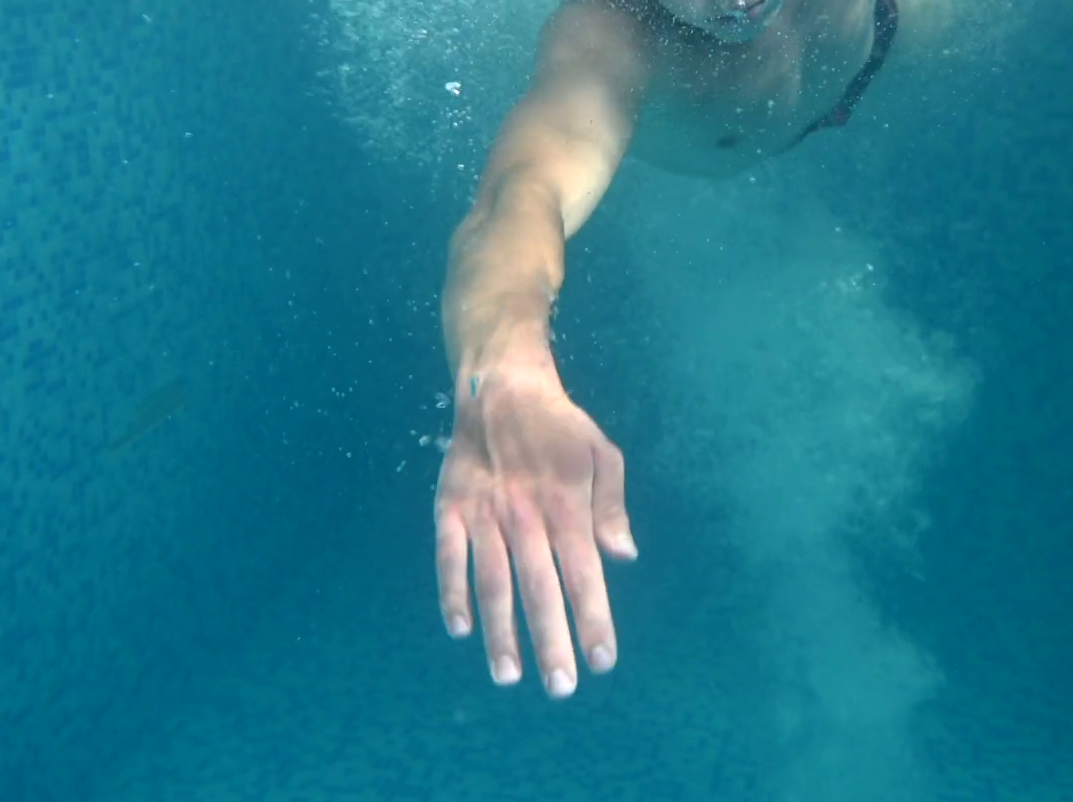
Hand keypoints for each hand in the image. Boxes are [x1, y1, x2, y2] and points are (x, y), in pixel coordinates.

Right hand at [435, 361, 635, 697]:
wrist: (501, 385)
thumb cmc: (559, 426)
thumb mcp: (603, 453)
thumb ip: (612, 506)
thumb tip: (623, 557)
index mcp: (567, 505)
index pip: (583, 573)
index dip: (593, 618)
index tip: (602, 661)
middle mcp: (526, 515)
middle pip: (539, 587)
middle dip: (551, 640)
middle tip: (560, 687)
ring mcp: (484, 514)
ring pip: (493, 581)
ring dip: (501, 631)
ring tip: (509, 675)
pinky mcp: (450, 508)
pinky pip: (449, 555)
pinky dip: (452, 591)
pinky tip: (461, 627)